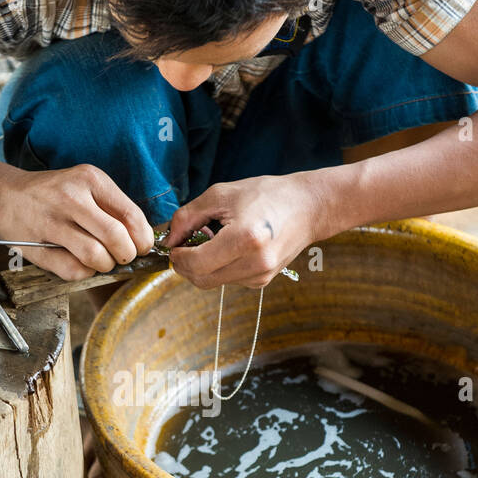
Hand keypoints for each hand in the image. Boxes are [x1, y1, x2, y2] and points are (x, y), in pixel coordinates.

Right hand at [0, 162, 153, 279]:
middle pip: (117, 238)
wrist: (5, 196)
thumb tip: (143, 241)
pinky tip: (78, 262)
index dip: (143, 239)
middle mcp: (71, 197)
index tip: (141, 247)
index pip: (132, 215)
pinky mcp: (38, 246)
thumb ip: (114, 209)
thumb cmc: (54, 195)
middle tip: (122, 257)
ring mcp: (52, 222)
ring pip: (96, 256)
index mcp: (90, 179)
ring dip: (105, 265)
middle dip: (126, 255)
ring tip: (100, 260)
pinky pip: (74, 270)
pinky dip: (83, 272)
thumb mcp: (85, 187)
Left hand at [164, 174, 318, 288]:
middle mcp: (255, 263)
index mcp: (245, 238)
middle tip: (183, 246)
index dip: (178, 257)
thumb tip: (169, 240)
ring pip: (213, 282)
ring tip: (209, 241)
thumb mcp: (221, 194)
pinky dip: (218, 268)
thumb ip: (188, 217)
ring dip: (201, 267)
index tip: (174, 245)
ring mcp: (260, 276)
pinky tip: (226, 248)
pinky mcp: (262, 281)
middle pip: (201, 280)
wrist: (308, 207)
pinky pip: (228, 280)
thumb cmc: (266, 195)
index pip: (196, 263)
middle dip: (185, 266)